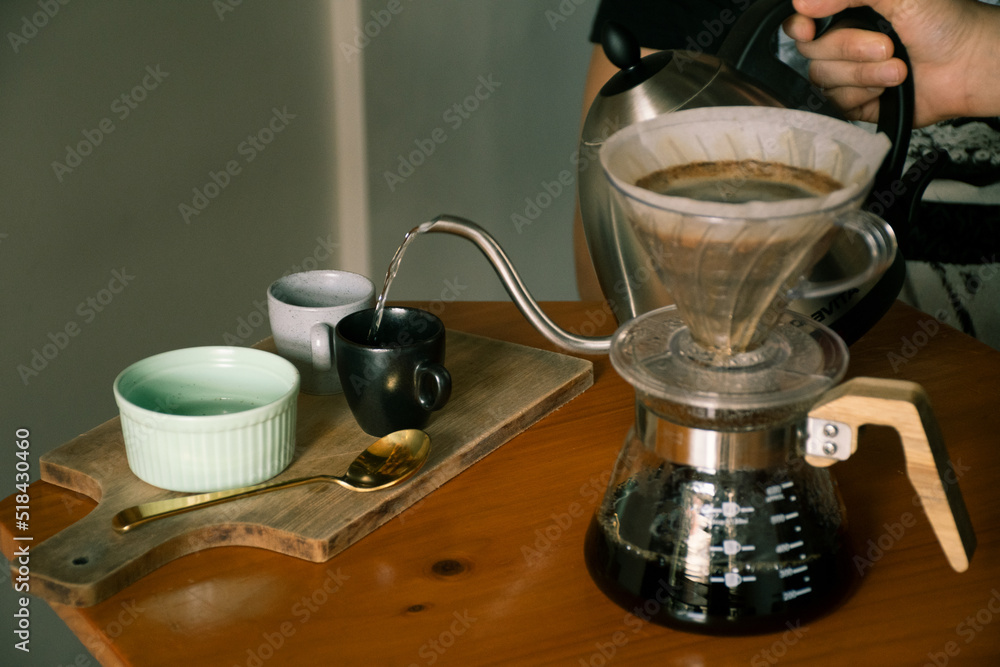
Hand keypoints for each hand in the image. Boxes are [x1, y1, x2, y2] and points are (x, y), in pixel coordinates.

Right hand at [784, 0, 999, 126]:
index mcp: (848, 11)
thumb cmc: (944, 23)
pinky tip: (888, 89)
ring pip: (823, 79)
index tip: (809, 29)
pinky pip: (835, 104)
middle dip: (850, 50)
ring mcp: (846, 74)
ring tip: (898, 68)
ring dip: (864, 75)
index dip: (799, 26)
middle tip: (886, 45)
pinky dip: (864, 96)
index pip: (801, 21)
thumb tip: (802, 3)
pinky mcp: (853, 103)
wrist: (968, 65)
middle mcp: (843, 42)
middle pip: (811, 51)